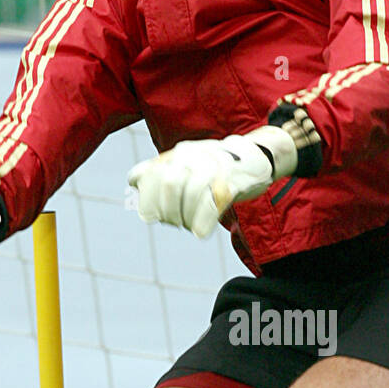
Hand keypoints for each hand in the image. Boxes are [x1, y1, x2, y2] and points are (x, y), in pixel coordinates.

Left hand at [126, 126, 296, 238]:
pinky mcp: (232, 181)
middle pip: (168, 185)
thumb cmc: (214, 165)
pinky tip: (200, 233)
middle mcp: (192, 156)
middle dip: (166, 212)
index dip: (145, 200)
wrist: (256, 155)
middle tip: (173, 224)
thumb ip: (161, 170)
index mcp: (176, 154)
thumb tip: (133, 181)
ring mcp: (213, 167)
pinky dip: (202, 223)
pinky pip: (212, 204)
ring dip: (186, 218)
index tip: (152, 216)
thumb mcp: (186, 162)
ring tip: (189, 226)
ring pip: (190, 194)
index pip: (147, 175)